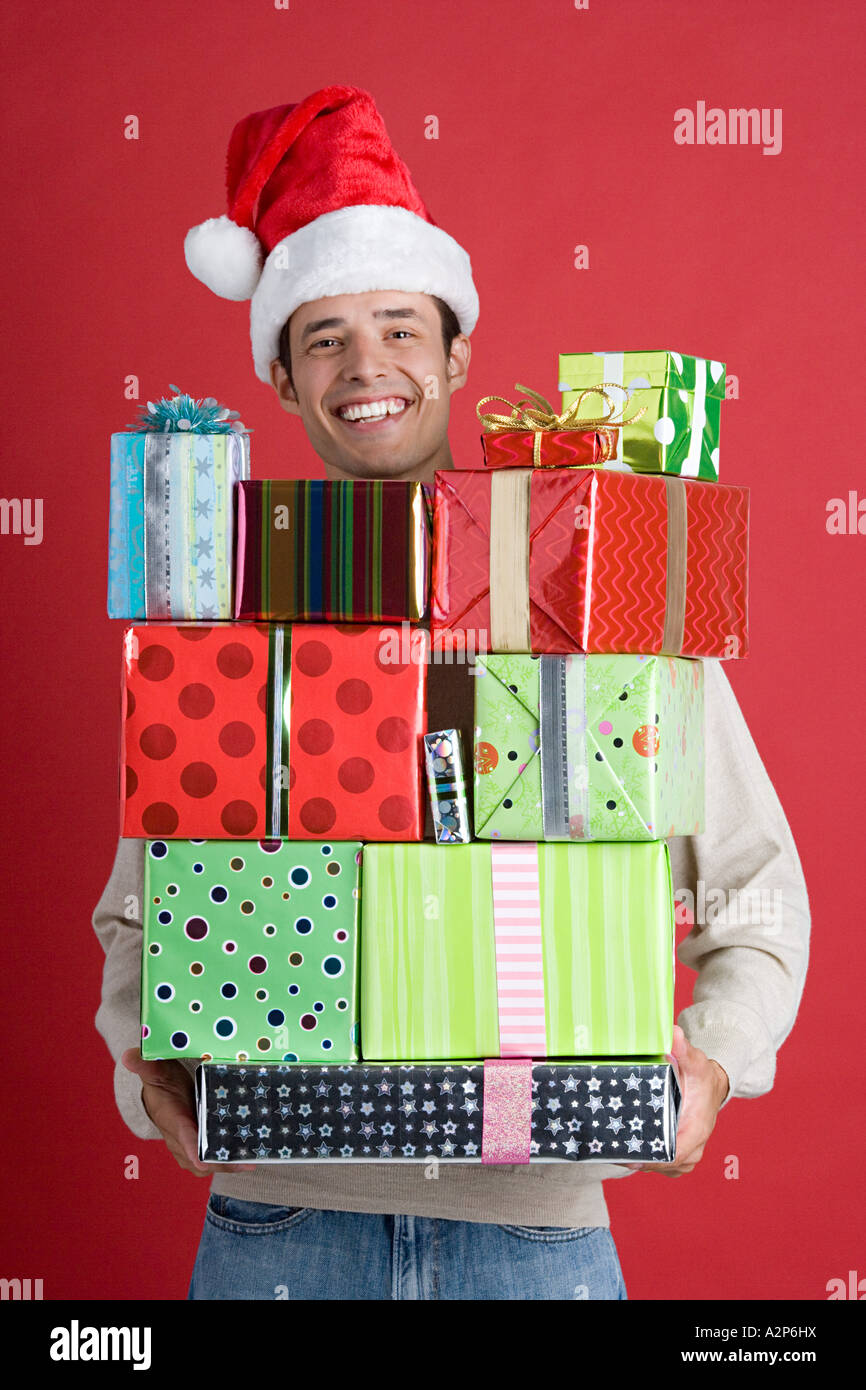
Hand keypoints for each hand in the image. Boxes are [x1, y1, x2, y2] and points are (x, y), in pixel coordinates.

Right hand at [122, 1047, 254, 1175]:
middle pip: (198, 1156)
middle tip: (244, 1162)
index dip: (191, 1148)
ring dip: (226, 1166)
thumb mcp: (155, 1069)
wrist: (160, 1093)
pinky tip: (249, 1158)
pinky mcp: (196, 1146)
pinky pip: (210, 1160)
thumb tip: (128, 1056)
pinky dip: (227, 1163)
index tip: (203, 1161)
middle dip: (219, 1162)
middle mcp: (177, 1137)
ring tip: (251, 1164)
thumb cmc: (160, 1080)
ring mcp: (187, 1145)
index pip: (180, 1133)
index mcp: (170, 1117)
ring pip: (205, 1163)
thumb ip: (145, 1064)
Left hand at [623, 1024, 728, 1176]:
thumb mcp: (695, 1061)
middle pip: (661, 1164)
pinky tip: (619, 1151)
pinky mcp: (678, 1158)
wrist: (711, 1088)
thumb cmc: (702, 1077)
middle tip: (607, 1148)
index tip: (627, 1156)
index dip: (651, 1158)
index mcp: (697, 1130)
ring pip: (657, 1167)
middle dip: (636, 1158)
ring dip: (636, 1160)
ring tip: (608, 1150)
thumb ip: (684, 1049)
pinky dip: (641, 1160)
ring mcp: (686, 1157)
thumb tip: (673, 1034)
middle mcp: (693, 1149)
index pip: (675, 1154)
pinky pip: (657, 1165)